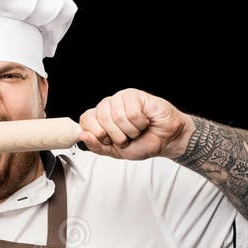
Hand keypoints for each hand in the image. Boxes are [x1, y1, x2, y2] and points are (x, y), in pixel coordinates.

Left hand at [77, 89, 193, 160]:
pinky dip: (140, 123)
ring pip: (118, 117)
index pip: (85, 120)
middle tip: (127, 137)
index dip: (97, 133)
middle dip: (117, 136)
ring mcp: (121, 99)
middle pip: (101, 119)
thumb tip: (82, 135)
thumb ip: (96, 146)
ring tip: (138, 129)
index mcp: (100, 118)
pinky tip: (145, 121)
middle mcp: (108, 106)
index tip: (109, 141)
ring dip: (131, 130)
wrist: (165, 140)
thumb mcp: (115, 152)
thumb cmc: (142, 144)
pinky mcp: (135, 95)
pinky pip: (132, 112)